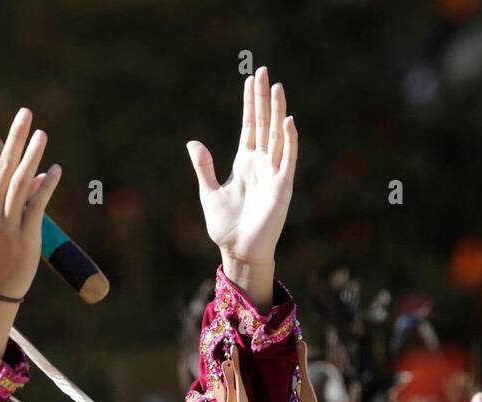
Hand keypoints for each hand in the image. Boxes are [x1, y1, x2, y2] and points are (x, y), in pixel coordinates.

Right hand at [0, 107, 61, 299]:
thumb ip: (6, 199)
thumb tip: (37, 174)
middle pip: (1, 166)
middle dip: (14, 137)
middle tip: (25, 113)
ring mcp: (6, 224)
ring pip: (21, 181)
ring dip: (33, 155)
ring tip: (42, 134)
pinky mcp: (26, 235)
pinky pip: (39, 204)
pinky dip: (48, 185)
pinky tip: (56, 169)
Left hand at [186, 66, 296, 270]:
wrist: (238, 250)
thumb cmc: (225, 225)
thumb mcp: (209, 191)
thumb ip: (204, 167)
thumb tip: (193, 142)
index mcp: (244, 162)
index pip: (250, 126)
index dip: (250, 103)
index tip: (250, 80)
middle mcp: (261, 163)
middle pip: (264, 123)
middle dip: (263, 98)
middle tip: (264, 71)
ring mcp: (273, 173)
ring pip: (277, 135)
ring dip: (277, 112)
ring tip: (277, 87)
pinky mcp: (282, 187)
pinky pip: (287, 159)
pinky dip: (289, 140)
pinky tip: (287, 121)